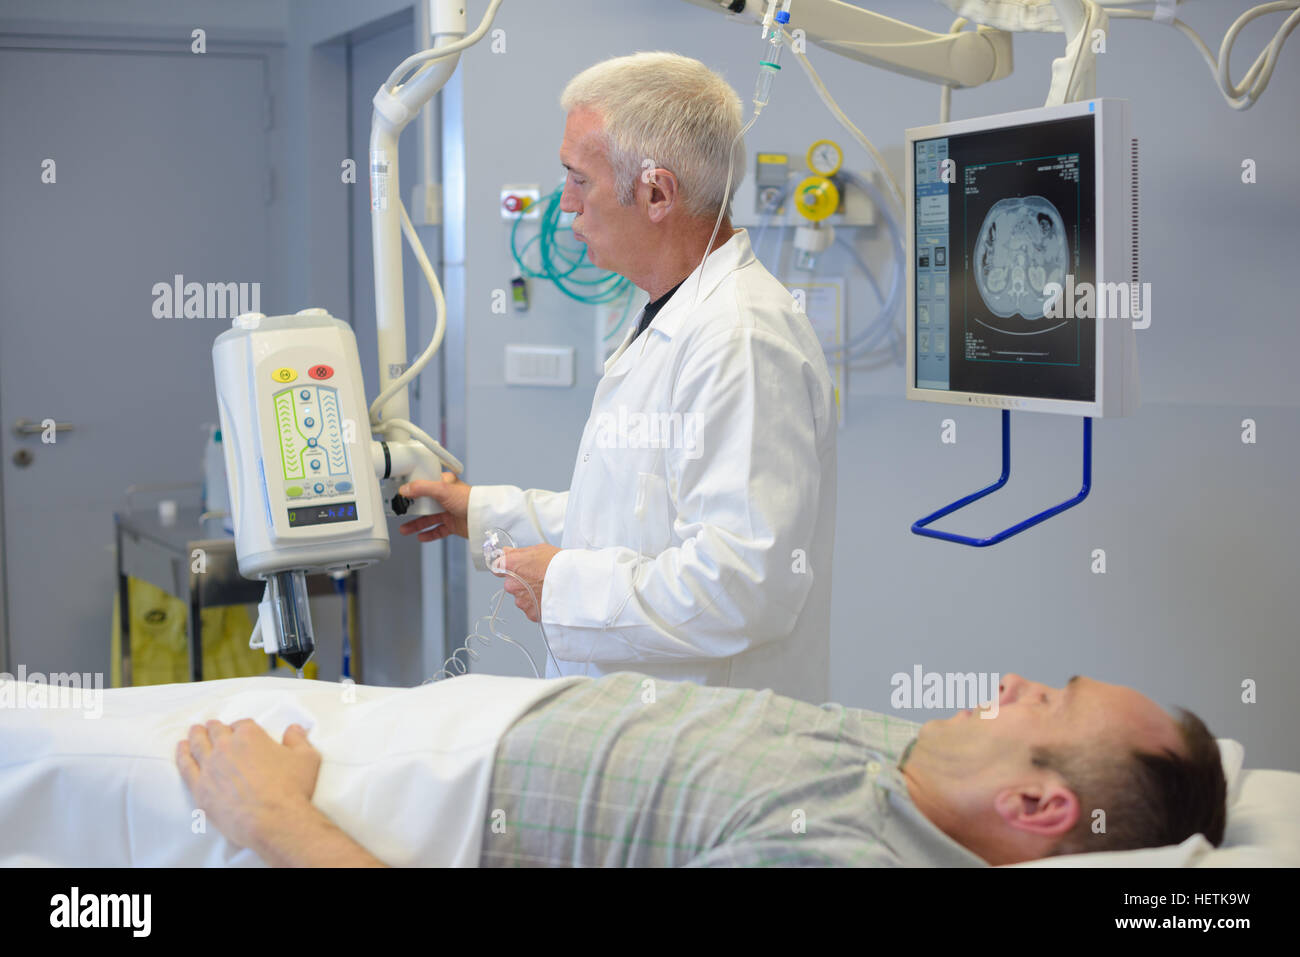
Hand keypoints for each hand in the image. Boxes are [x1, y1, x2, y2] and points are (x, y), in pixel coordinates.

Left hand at [176, 720, 320, 853]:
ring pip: (198, 744)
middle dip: (215, 728)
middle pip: (216, 731)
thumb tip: (294, 729)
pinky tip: (181, 749)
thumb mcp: (307, 759)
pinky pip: (186, 766)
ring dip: (196, 735)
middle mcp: (226, 746)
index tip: (240, 731)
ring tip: (194, 731)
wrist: (274, 820)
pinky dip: (182, 755)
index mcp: (250, 735)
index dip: (241, 727)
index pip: (242, 724)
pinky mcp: (200, 787)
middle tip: (211, 726)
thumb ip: (299, 740)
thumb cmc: (292, 789)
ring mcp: (210, 766)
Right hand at [398, 471, 470, 539]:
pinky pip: (438, 530)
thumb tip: (405, 489)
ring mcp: (449, 511)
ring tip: (404, 530)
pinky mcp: (453, 524)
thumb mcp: (442, 490)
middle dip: (411, 509)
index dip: (412, 488)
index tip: (400, 492)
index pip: (425, 483)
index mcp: (444, 484)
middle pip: (424, 503)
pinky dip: (429, 534)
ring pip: (429, 518)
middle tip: (399, 512)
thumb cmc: (469, 499)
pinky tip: (420, 537)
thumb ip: (422, 488)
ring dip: (416, 524)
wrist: (483, 518)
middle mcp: (446, 497)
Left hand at [499, 544, 560, 621]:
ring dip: (530, 594)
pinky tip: (548, 598)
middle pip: (511, 583)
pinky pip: (530, 609)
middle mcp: (511, 584)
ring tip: (546, 588)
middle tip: (538, 578)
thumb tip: (507, 552)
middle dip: (521, 581)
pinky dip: (537, 605)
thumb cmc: (559, 564)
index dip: (506, 567)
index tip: (513, 567)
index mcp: (511, 566)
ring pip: (521, 597)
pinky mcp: (530, 613)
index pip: (497, 567)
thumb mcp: (539, 549)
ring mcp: (520, 600)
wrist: (574, 583)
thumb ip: (518, 552)